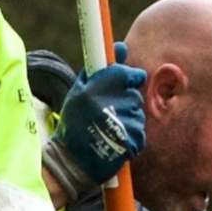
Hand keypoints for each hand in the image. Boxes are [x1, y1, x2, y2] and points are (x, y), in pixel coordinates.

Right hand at [45, 52, 148, 204]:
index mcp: (94, 90)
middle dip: (126, 101)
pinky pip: (140, 131)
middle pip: (133, 94)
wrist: (71, 164)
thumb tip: (121, 46)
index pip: (125, 74)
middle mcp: (108, 105)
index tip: (127, 80)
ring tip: (109, 128)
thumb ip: (100, 69)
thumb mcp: (78, 93)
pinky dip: (131, 135)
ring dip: (128, 118)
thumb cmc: (74, 125)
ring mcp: (120, 124)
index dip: (129, 77)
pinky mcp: (130, 141)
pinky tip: (115, 140)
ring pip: (137, 113)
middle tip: (109, 112)